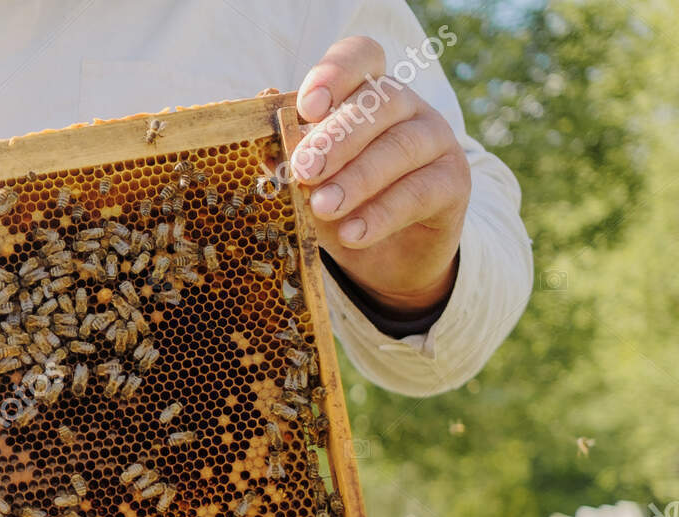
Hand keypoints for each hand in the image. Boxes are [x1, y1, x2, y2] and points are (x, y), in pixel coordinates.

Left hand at [291, 36, 470, 316]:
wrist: (384, 258)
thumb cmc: (340, 204)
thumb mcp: (308, 182)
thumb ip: (289, 157)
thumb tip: (264, 135)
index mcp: (364, 92)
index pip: (360, 57)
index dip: (335, 73)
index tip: (306, 107)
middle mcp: (405, 106)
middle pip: (378, 101)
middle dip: (336, 137)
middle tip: (305, 169)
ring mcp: (435, 139)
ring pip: (400, 146)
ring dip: (357, 178)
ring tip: (324, 206)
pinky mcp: (454, 181)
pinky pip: (420, 191)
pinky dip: (382, 214)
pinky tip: (353, 233)